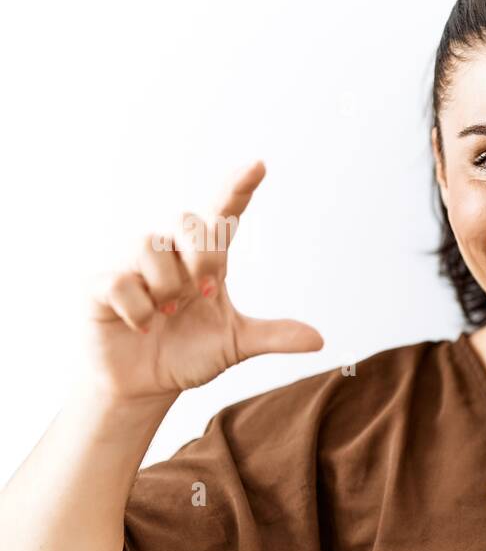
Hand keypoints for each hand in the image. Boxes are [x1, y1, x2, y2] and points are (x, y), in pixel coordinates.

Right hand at [83, 160, 323, 401]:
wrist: (145, 385)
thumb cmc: (188, 354)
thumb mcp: (236, 346)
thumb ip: (273, 337)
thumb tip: (319, 339)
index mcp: (206, 262)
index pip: (223, 216)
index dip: (238, 189)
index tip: (258, 166)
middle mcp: (170, 255)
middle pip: (188, 223)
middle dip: (201, 257)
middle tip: (201, 294)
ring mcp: (133, 266)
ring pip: (150, 244)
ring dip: (166, 285)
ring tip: (166, 312)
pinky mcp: (102, 285)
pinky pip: (121, 280)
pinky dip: (138, 309)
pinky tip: (141, 326)